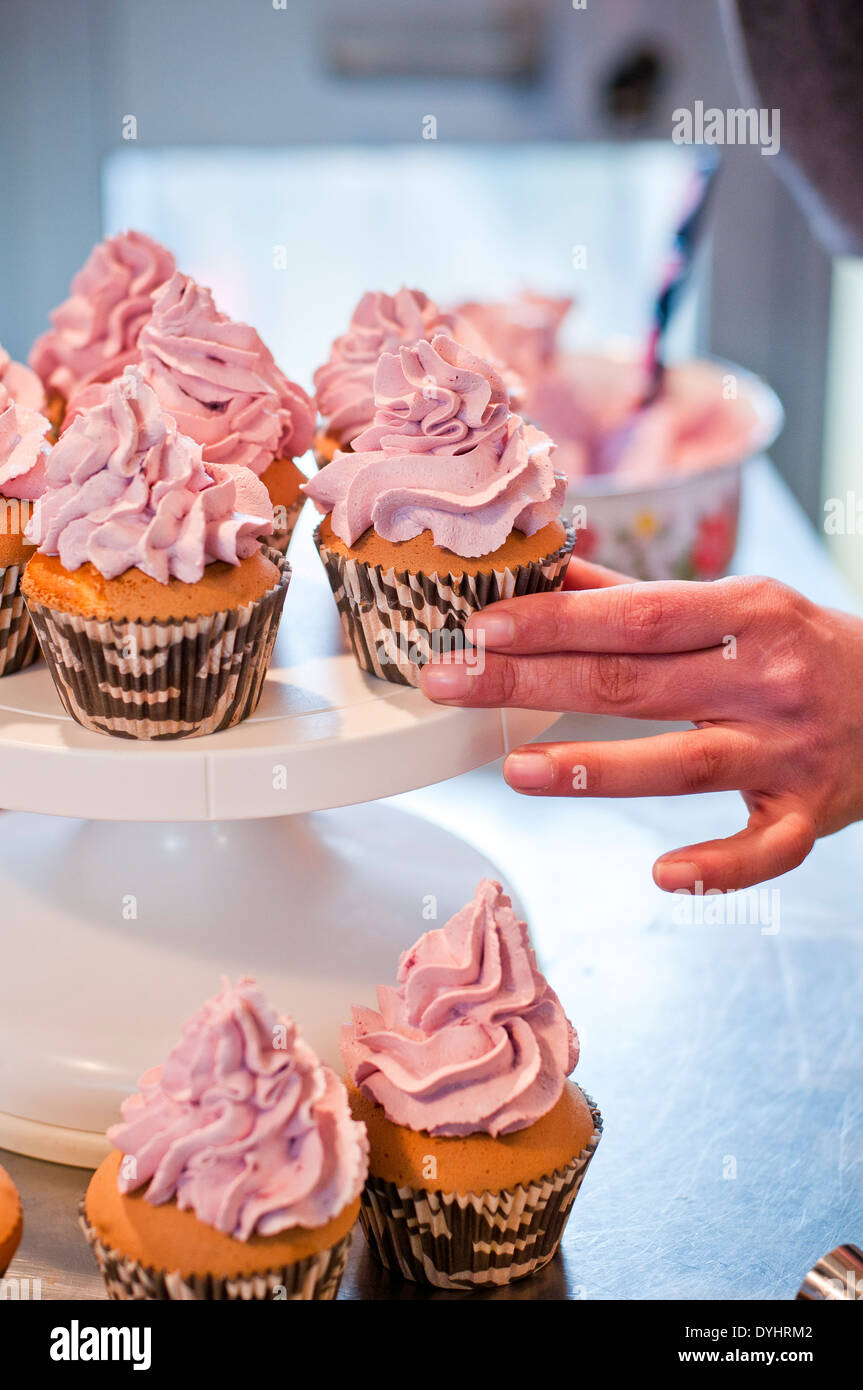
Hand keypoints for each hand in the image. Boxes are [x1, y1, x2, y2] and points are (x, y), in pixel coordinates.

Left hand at [419, 557, 862, 892]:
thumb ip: (643, 600)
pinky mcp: (808, 815)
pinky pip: (764, 850)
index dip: (555, 620)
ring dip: (595, 769)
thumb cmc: (801, 648)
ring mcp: (788, 751)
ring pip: (684, 764)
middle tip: (448, 684)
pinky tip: (661, 874)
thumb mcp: (738, 605)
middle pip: (634, 682)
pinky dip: (718, 867)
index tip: (479, 626)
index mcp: (745, 612)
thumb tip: (550, 577)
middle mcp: (765, 678)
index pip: (634, 615)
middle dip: (530, 682)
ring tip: (514, 770)